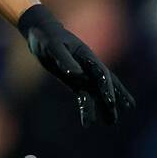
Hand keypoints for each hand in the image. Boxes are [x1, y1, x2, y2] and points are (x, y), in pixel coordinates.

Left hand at [18, 3, 134, 126]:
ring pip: (97, 92)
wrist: (41, 34)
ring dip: (104, 106)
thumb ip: (65, 59)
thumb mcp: (53, 47)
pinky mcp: (74, 82)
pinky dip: (89, 107)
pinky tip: (92, 121)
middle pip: (103, 84)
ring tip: (111, 122)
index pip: (101, 74)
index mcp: (87, 56)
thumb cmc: (48, 37)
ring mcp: (83, 74)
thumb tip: (76, 74)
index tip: (110, 102)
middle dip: (110, 99)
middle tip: (115, 116)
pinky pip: (84, 95)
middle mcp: (89, 66)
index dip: (107, 88)